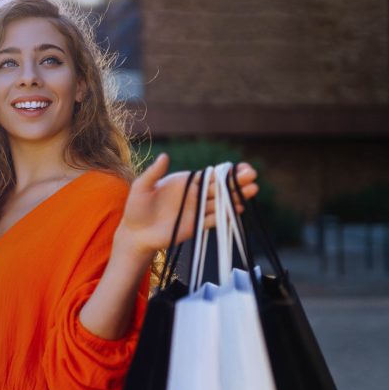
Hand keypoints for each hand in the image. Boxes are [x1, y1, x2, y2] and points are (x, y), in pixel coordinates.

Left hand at [115, 154, 258, 255]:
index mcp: (185, 182)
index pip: (209, 175)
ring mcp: (196, 211)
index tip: (240, 167)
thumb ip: (154, 173)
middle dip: (236, 182)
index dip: (225, 171)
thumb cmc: (136, 208)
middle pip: (220, 187)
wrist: (135, 233)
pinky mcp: (196, 226)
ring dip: (236, 197)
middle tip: (253, 177)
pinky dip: (225, 215)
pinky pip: (213, 220)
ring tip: (253, 191)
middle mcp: (194, 195)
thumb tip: (165, 156)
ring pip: (220, 202)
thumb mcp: (142, 187)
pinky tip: (239, 209)